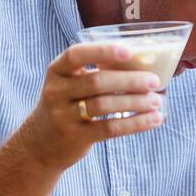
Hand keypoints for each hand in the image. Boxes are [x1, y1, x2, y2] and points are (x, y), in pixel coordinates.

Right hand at [17, 43, 162, 172]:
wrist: (39, 144)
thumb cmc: (66, 106)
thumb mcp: (68, 85)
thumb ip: (93, 73)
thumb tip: (141, 64)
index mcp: (56, 71)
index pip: (76, 55)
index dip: (102, 51)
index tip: (128, 52)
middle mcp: (56, 91)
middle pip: (96, 82)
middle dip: (129, 80)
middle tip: (154, 81)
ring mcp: (63, 116)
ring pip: (104, 105)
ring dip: (135, 102)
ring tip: (156, 101)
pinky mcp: (75, 137)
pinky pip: (109, 128)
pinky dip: (135, 123)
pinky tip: (154, 120)